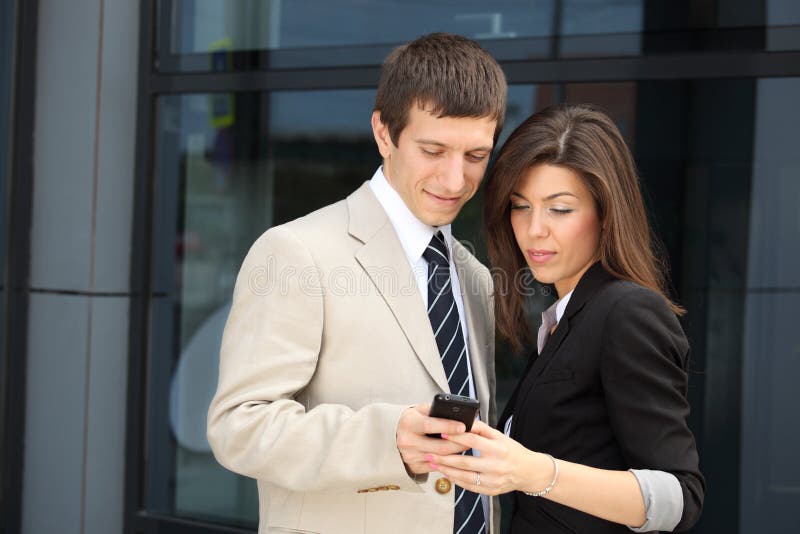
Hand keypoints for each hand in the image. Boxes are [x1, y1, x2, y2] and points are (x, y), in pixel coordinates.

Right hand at [396, 404, 470, 474]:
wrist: (394, 434)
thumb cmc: (413, 419)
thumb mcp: (420, 410)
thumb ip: (436, 411)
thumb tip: (459, 415)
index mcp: (408, 423)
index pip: (430, 426)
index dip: (448, 426)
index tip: (464, 426)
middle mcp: (407, 441)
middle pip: (440, 447)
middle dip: (459, 443)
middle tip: (472, 439)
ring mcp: (410, 456)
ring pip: (441, 458)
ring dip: (457, 453)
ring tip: (467, 446)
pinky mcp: (414, 466)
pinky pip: (437, 466)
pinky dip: (448, 462)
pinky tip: (456, 457)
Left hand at [426, 421, 552, 495]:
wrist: (529, 472)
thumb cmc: (512, 451)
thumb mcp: (500, 436)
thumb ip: (482, 429)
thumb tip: (465, 420)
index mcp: (498, 448)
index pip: (472, 441)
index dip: (455, 436)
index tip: (441, 432)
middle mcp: (495, 466)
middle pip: (464, 461)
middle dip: (444, 457)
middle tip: (429, 452)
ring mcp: (493, 480)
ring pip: (464, 476)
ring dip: (446, 470)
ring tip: (433, 463)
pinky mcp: (491, 491)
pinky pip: (469, 486)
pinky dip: (455, 480)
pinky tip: (446, 474)